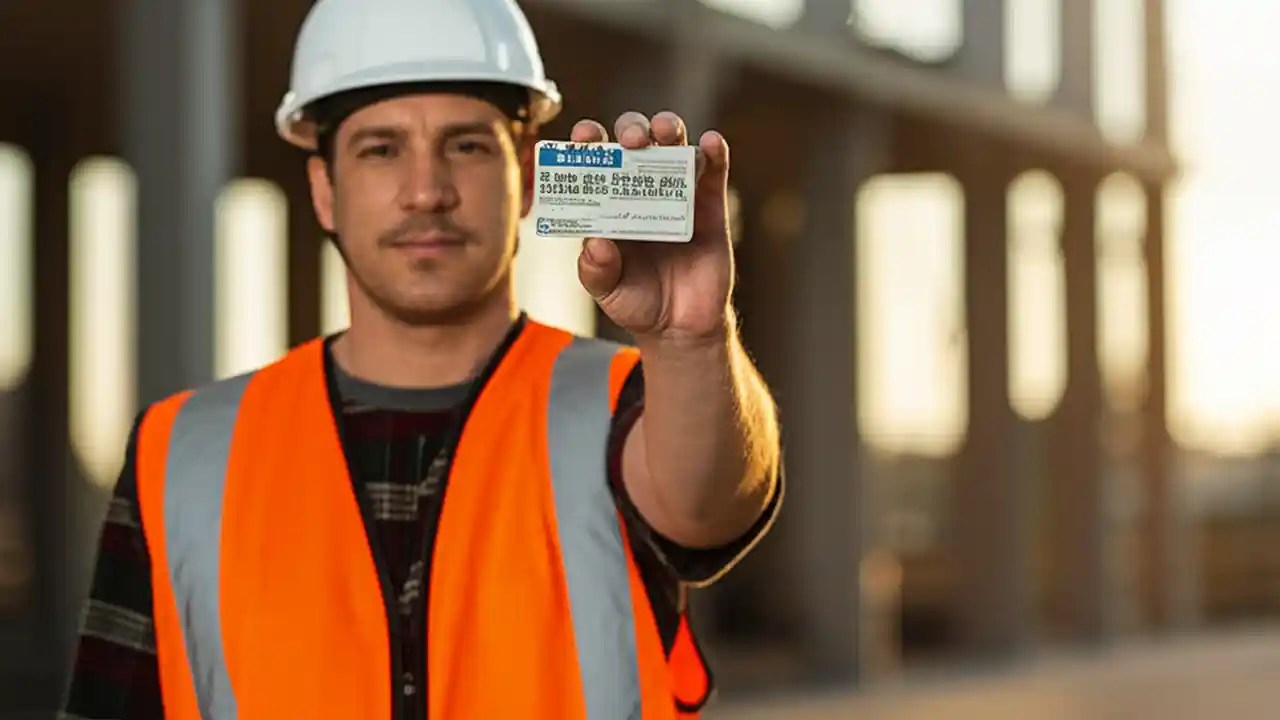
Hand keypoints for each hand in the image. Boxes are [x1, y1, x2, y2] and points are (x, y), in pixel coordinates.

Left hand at [572, 111, 734, 344]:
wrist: (681, 327)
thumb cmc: (637, 302)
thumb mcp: (608, 292)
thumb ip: (596, 270)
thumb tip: (596, 243)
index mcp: (608, 202)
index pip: (595, 160)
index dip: (589, 141)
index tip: (585, 136)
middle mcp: (641, 189)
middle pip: (635, 141)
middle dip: (631, 129)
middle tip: (630, 141)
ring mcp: (677, 193)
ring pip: (674, 145)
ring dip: (669, 129)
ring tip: (664, 131)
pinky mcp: (710, 205)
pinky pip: (713, 171)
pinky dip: (713, 152)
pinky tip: (708, 143)